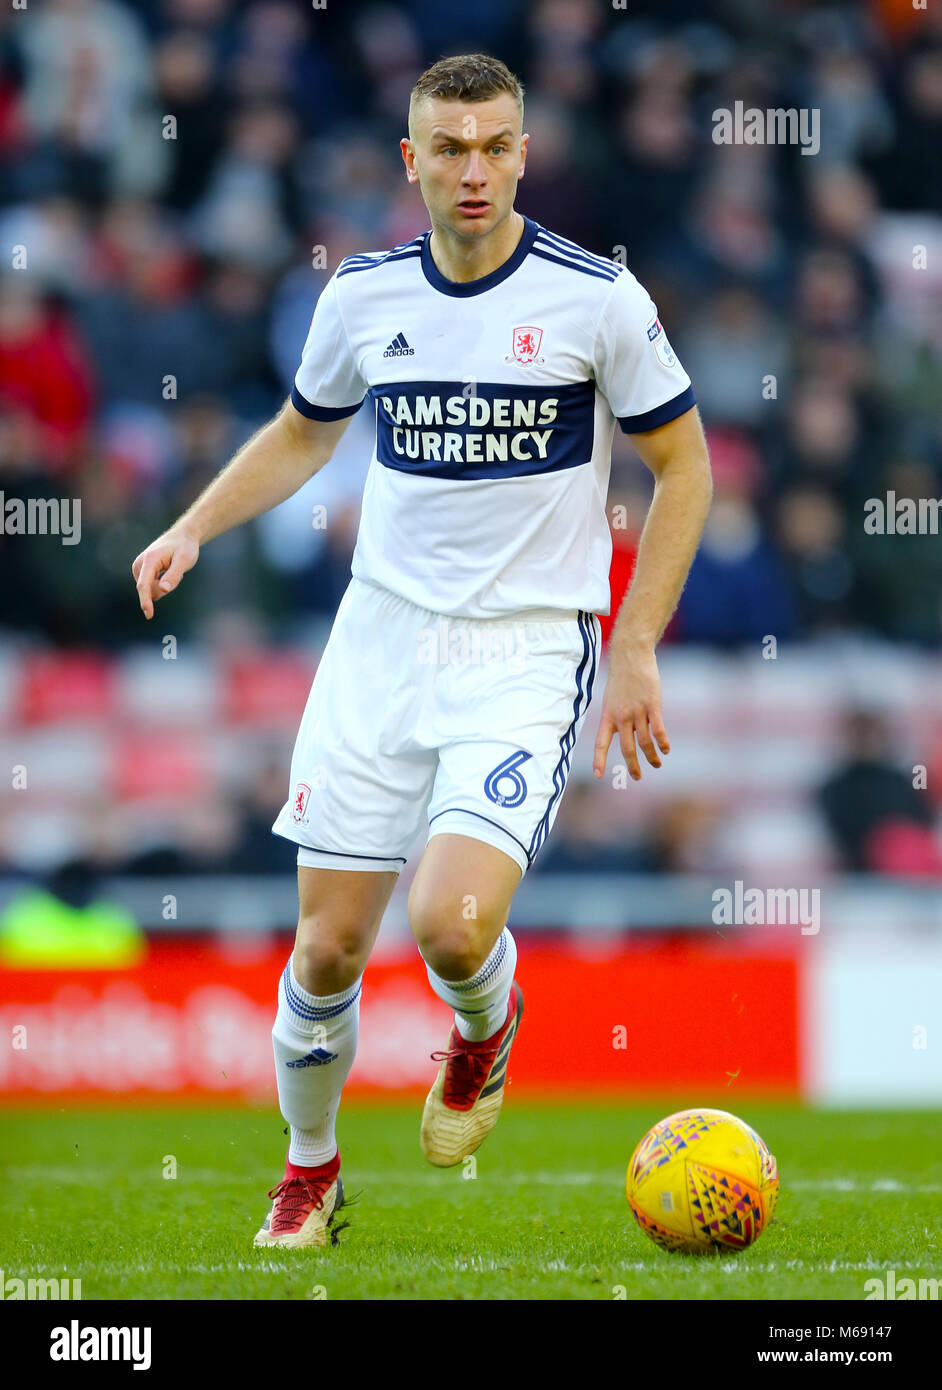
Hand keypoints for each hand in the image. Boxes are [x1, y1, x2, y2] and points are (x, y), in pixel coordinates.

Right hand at [131, 525, 199, 619]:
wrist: (182, 536)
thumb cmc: (184, 547)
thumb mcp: (185, 560)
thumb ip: (173, 575)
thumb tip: (163, 590)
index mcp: (149, 560)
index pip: (144, 585)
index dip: (146, 601)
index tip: (149, 614)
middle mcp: (140, 564)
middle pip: (149, 590)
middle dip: (165, 587)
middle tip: (177, 571)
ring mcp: (139, 568)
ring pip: (151, 590)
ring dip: (164, 585)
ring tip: (173, 569)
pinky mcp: (141, 572)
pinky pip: (152, 588)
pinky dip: (163, 583)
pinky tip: (168, 570)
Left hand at [592, 644, 669, 780]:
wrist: (631, 656)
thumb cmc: (621, 678)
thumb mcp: (611, 699)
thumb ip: (615, 717)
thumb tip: (623, 734)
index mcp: (608, 716)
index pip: (601, 743)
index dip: (599, 760)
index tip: (598, 775)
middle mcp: (621, 717)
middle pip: (627, 748)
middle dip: (633, 765)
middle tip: (636, 777)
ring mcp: (637, 711)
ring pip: (645, 742)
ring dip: (651, 756)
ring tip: (657, 764)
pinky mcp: (653, 705)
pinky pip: (658, 730)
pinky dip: (662, 742)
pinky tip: (665, 749)